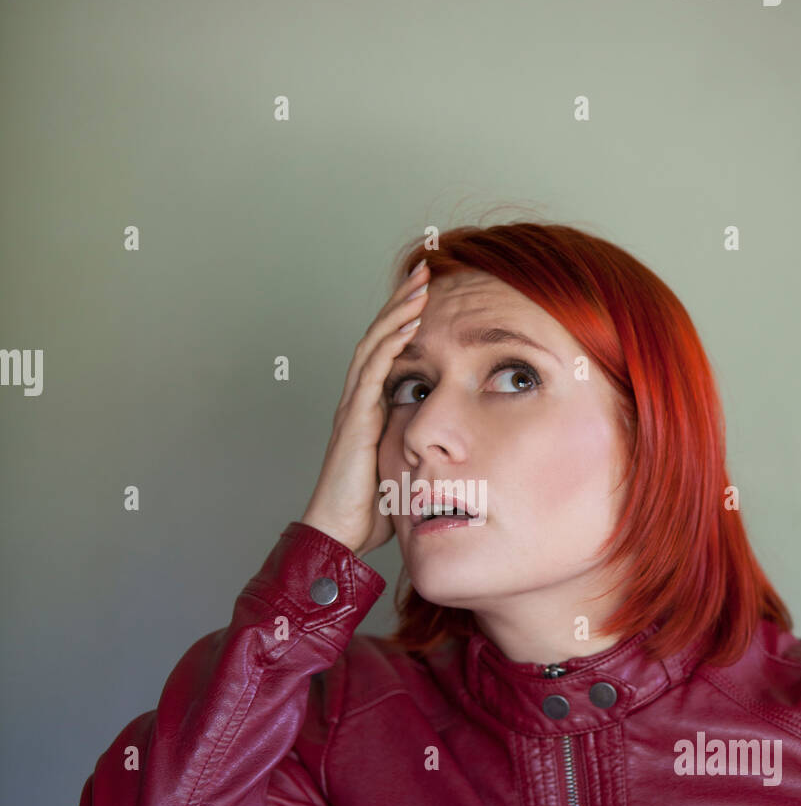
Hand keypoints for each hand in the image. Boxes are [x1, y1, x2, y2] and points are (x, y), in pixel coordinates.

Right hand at [299, 260, 429, 556]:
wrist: (340, 534)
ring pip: (374, 344)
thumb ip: (422, 446)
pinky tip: (410, 323)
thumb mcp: (406, 467)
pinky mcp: (355, 419)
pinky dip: (391, 342)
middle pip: (379, 337)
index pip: (388, 351)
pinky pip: (373, 371)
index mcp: (371, 408)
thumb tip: (456, 443)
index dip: (405, 321)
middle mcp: (358, 400)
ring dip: (398, 312)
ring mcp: (353, 407)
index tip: (430, 295)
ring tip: (421, 284)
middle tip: (426, 271)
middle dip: (402, 302)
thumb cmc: (371, 509)